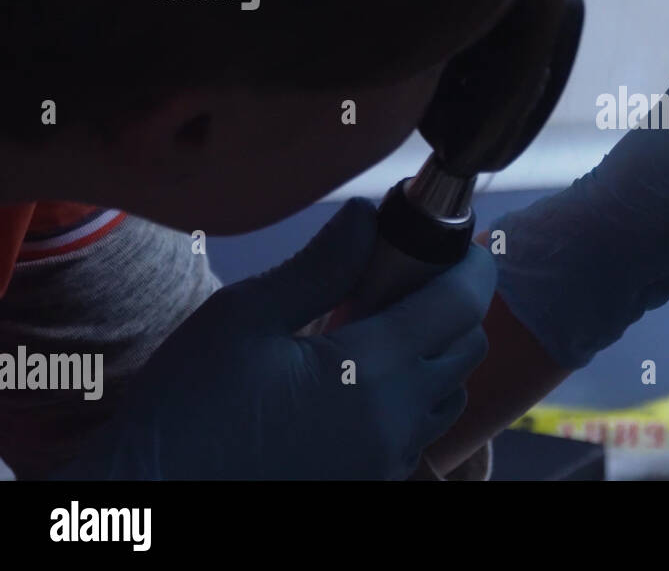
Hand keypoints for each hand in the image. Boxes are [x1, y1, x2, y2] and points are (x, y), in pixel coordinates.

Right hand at [56, 199, 493, 478]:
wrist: (153, 496)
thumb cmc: (187, 410)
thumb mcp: (243, 318)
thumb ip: (320, 265)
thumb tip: (367, 217)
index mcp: (373, 374)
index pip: (462, 305)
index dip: (471, 264)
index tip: (458, 240)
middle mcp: (396, 423)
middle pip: (467, 347)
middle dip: (454, 304)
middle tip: (404, 278)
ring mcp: (386, 461)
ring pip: (450, 393)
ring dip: (436, 353)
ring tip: (378, 327)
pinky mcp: (370, 482)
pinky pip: (420, 431)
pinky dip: (413, 395)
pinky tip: (359, 378)